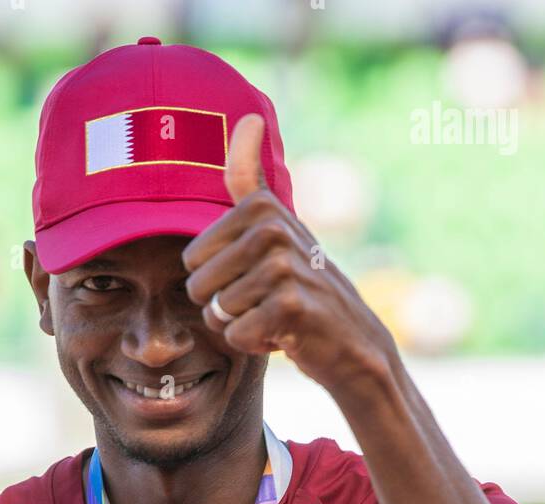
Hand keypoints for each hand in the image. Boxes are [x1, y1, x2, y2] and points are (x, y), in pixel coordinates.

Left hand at [183, 113, 394, 395]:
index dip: (216, 279)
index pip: (191, 259)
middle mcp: (271, 230)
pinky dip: (256, 345)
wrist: (352, 340)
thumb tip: (247, 118)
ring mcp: (282, 267)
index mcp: (260, 207)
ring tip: (275, 317)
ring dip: (241, 326)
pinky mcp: (289, 307)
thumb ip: (251, 177)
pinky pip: (237, 335)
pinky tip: (284, 335)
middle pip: (198, 286)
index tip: (254, 276)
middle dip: (223, 306)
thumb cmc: (304, 283)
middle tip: (264, 302)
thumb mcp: (276, 225)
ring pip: (217, 313)